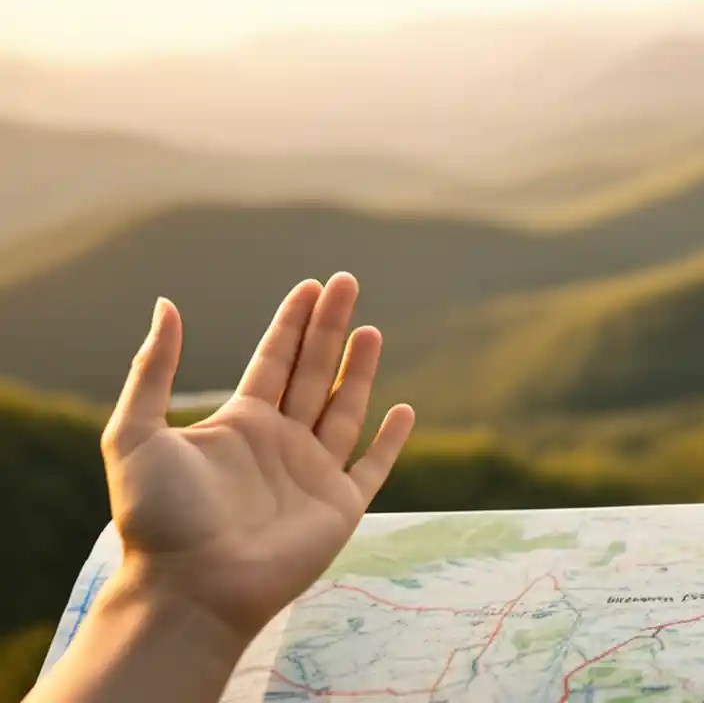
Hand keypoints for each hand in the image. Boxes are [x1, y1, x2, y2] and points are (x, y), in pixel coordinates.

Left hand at [101, 274, 414, 638]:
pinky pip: (372, 466)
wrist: (189, 588)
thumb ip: (153, 370)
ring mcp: (312, 474)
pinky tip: (403, 410)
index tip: (312, 286)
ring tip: (370, 329)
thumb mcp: (134, 433)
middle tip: (347, 282)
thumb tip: (165, 304)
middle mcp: (280, 443)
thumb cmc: (157, 517)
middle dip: (329, 327)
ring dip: (359, 369)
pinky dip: (390, 439)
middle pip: (312, 372)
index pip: (274, 361)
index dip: (292, 323)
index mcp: (239, 425)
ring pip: (344, 409)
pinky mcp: (339, 507)